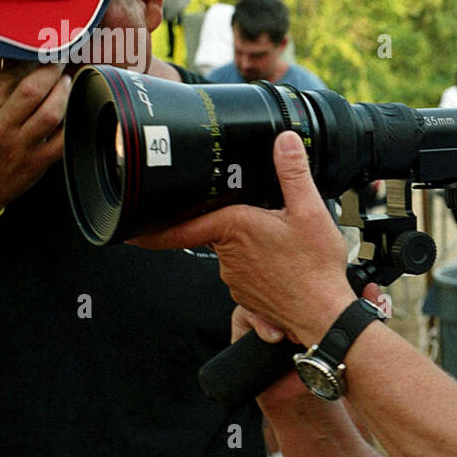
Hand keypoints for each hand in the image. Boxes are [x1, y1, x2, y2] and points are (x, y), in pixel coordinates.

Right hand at [0, 58, 69, 211]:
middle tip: (60, 60)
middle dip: (51, 70)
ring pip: (51, 113)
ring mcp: (18, 148)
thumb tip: (11, 61)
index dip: (28, 61)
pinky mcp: (36, 164)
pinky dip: (72, 123)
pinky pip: (62, 141)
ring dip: (64, 92)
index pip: (7, 77)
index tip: (38, 53)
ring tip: (67, 82)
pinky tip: (74, 109)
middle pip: (32, 90)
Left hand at [132, 131, 355, 341]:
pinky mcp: (246, 298)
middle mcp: (228, 256)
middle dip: (236, 226)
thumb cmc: (315, 270)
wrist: (325, 315)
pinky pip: (246, 275)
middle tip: (270, 224)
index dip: (151, 229)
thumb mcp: (310, 211)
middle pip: (218, 232)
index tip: (130, 228)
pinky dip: (262, 269)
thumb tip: (285, 141)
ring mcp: (235, 280)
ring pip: (233, 254)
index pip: (180, 228)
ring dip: (252, 248)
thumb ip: (293, 173)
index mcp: (235, 228)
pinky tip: (287, 268)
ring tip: (286, 248)